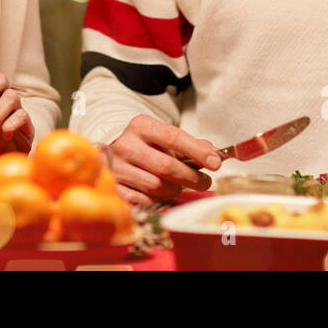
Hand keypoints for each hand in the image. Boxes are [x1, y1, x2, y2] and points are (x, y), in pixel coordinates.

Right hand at [106, 114, 220, 206]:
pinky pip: (144, 201)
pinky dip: (158, 199)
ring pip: (156, 186)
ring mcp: (117, 168)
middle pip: (167, 167)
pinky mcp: (114, 188)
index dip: (198, 151)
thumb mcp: (163, 136)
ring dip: (174, 189)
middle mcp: (126, 145)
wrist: (111, 151)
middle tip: (204, 182)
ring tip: (179, 185)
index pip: (174, 138)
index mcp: (141, 126)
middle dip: (192, 177)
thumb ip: (189, 144)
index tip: (216, 163)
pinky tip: (161, 192)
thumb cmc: (144, 145)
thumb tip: (214, 154)